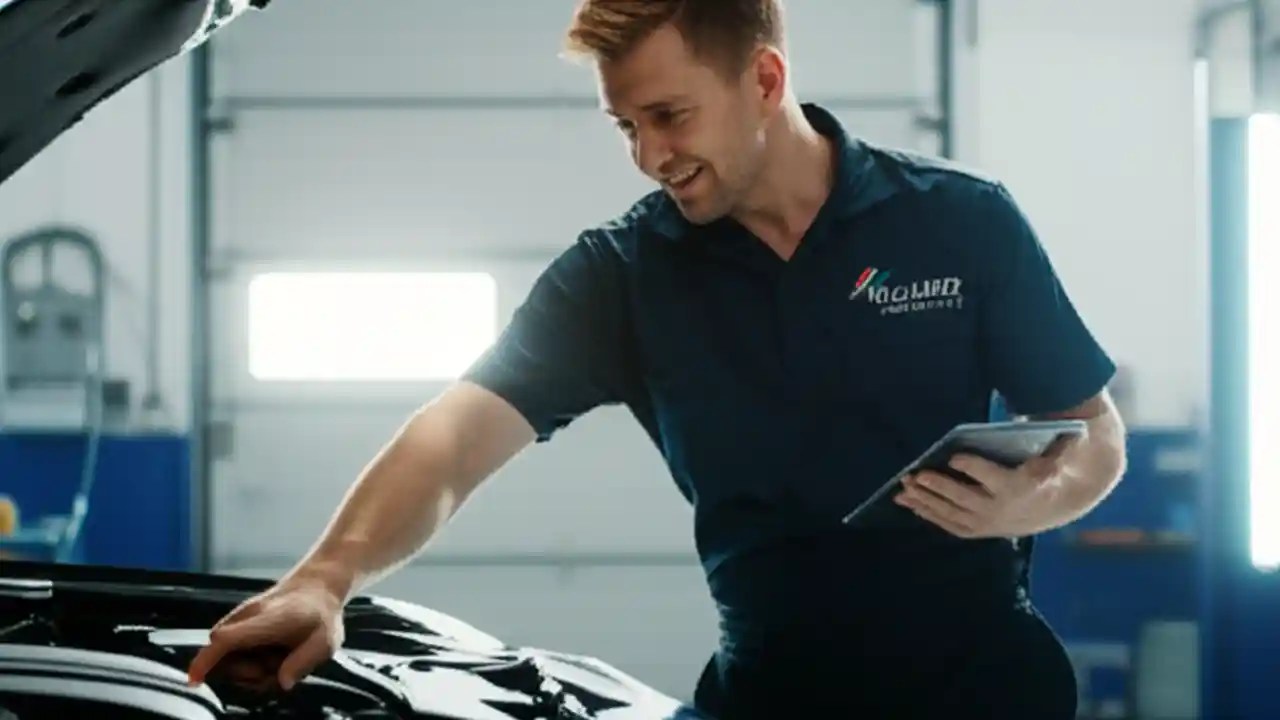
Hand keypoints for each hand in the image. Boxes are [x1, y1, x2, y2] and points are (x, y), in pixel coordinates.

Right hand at [186, 575, 345, 691]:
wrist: (318, 585)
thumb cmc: (323, 615)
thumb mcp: (325, 642)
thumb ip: (303, 662)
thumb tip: (282, 683)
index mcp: (267, 620)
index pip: (226, 639)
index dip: (207, 660)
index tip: (194, 680)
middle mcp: (247, 615)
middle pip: (222, 652)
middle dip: (244, 671)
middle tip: (276, 668)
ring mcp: (242, 616)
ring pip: (226, 651)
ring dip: (246, 665)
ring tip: (277, 659)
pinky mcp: (241, 620)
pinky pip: (231, 645)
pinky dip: (246, 657)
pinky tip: (270, 653)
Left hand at [894, 442, 1072, 538]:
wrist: (1060, 505)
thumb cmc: (1048, 470)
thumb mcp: (1053, 453)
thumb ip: (1043, 440)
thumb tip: (1021, 418)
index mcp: (1019, 485)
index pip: (991, 476)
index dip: (971, 466)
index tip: (954, 456)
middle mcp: (1001, 508)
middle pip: (964, 497)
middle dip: (938, 487)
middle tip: (915, 475)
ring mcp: (988, 523)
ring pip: (952, 514)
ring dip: (925, 501)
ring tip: (903, 489)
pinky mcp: (981, 531)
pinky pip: (951, 526)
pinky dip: (930, 515)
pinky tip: (912, 505)